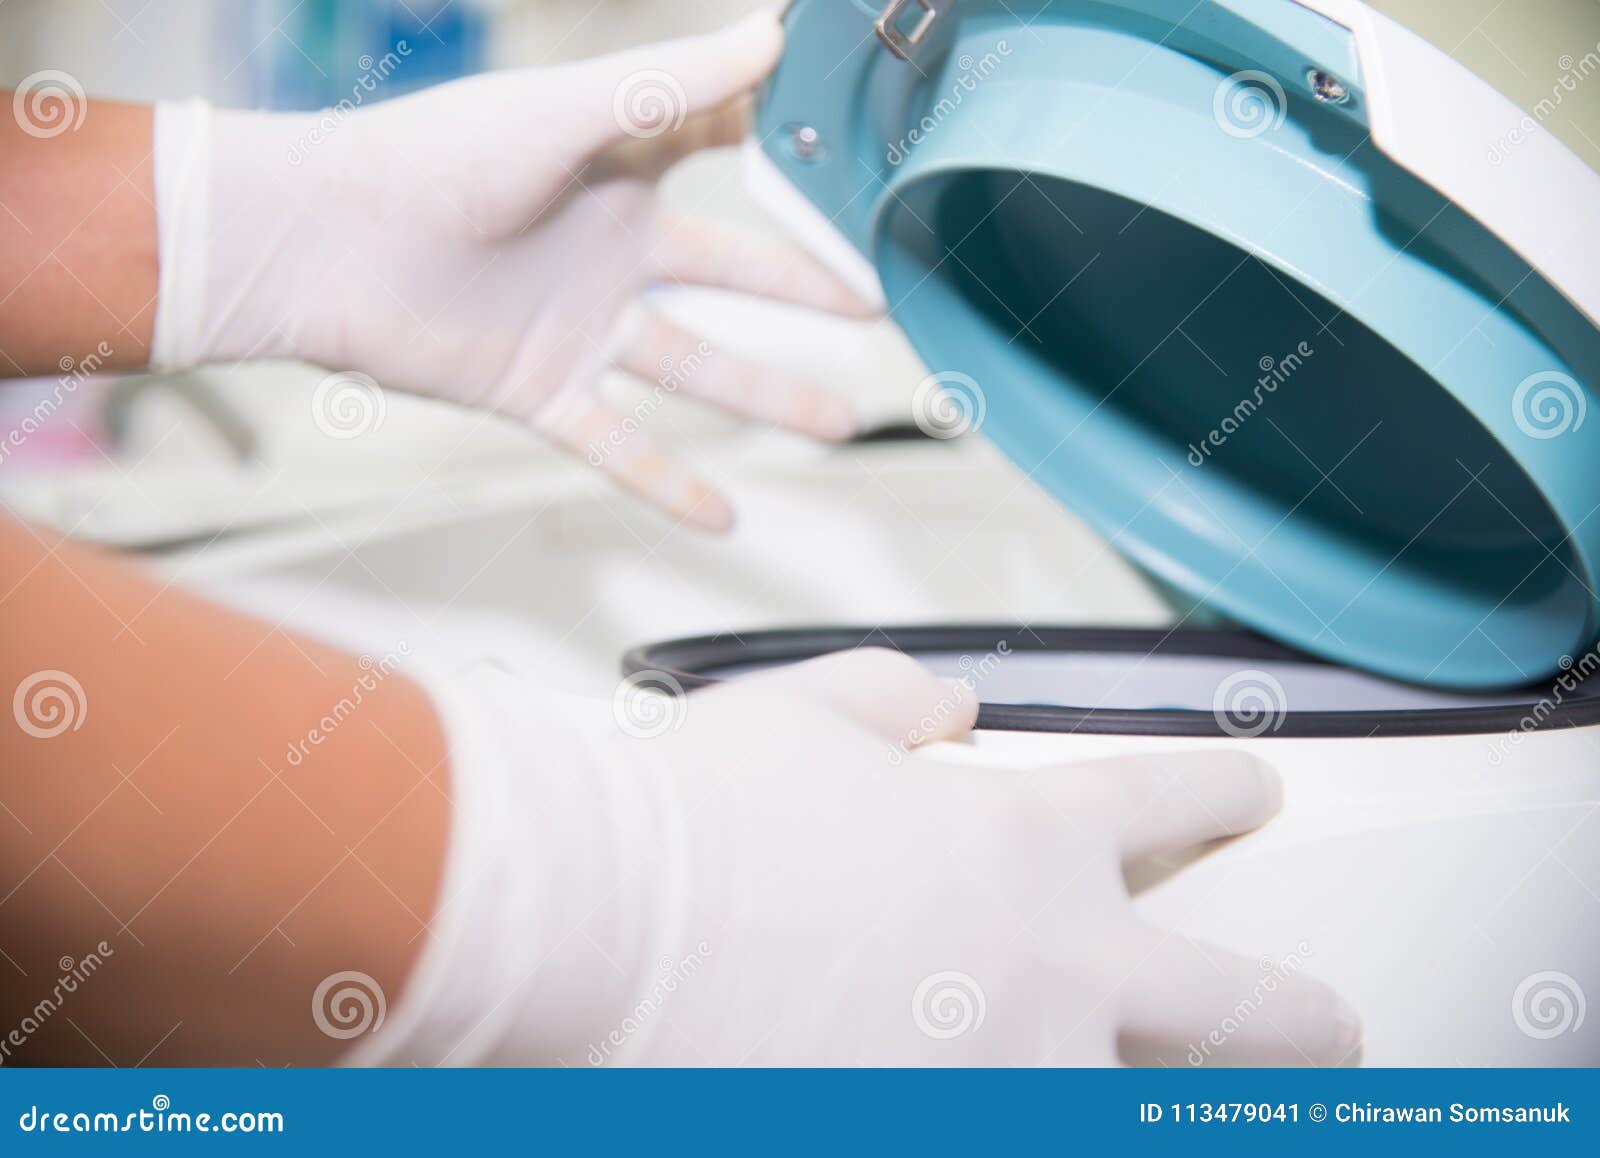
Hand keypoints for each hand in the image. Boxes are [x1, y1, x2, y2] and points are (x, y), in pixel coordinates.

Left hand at [150, 13, 871, 529]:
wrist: (327, 244)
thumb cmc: (433, 158)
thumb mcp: (568, 114)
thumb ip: (671, 87)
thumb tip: (774, 37)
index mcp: (621, 172)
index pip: (725, 157)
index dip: (788, 161)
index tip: (862, 163)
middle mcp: (612, 250)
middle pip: (734, 278)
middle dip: (809, 293)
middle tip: (883, 305)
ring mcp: (582, 325)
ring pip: (698, 368)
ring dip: (772, 396)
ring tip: (842, 424)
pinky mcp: (543, 388)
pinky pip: (620, 444)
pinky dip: (669, 483)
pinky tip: (726, 519)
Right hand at [361, 649, 1360, 1065]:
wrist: (608, 915)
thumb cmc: (696, 814)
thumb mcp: (804, 712)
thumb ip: (893, 699)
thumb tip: (950, 704)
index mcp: (1022, 842)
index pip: (1165, 804)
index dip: (1221, 798)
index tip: (1253, 798)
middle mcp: (1051, 965)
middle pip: (1238, 999)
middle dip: (1298, 1011)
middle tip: (1325, 1022)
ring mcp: (1011, 1072)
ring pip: (1159, 1106)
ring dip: (1188, 1099)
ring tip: (1220, 1110)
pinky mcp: (944, 1133)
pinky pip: (1036, 1138)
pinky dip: (1049, 1119)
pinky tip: (1049, 1113)